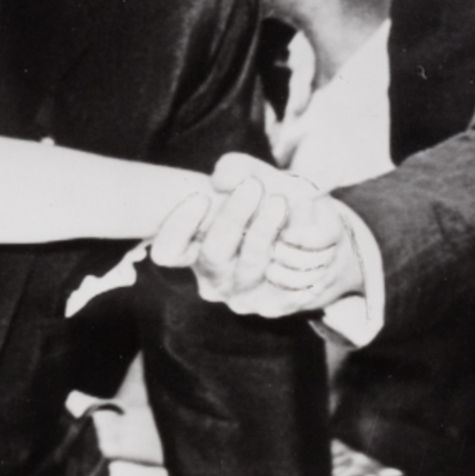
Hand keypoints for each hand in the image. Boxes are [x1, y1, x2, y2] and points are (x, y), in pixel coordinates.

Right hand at [150, 153, 364, 316]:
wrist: (306, 233)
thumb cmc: (265, 200)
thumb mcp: (248, 175)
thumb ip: (233, 170)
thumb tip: (222, 181)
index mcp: (193, 252)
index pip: (168, 252)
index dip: (179, 228)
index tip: (200, 198)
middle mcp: (213, 279)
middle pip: (214, 254)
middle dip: (232, 218)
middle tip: (252, 185)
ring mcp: (242, 296)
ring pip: (251, 265)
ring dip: (265, 230)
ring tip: (279, 201)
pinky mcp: (273, 305)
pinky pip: (284, 284)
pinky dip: (294, 254)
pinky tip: (299, 230)